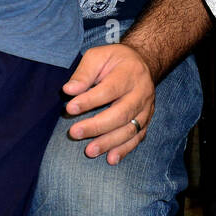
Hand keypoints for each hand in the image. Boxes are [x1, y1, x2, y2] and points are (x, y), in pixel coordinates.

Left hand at [62, 43, 157, 163]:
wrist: (143, 62)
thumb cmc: (115, 60)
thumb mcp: (98, 56)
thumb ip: (84, 73)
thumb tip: (69, 90)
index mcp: (130, 73)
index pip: (109, 90)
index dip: (89, 101)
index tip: (70, 108)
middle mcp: (141, 92)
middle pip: (121, 113)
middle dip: (97, 126)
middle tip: (75, 133)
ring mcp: (146, 108)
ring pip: (130, 129)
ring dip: (109, 142)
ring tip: (89, 151)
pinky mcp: (146, 120)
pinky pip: (138, 138)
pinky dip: (125, 150)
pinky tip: (111, 159)